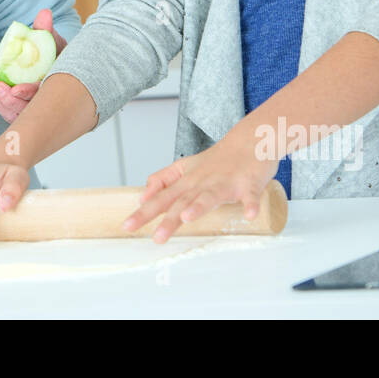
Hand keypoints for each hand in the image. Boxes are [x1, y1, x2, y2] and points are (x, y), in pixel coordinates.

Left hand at [0, 8, 68, 121]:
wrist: (57, 64)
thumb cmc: (57, 53)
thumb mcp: (53, 41)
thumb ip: (47, 31)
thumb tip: (44, 13)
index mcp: (54, 86)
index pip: (42, 95)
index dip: (28, 93)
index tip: (15, 90)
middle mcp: (43, 101)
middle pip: (24, 109)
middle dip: (8, 100)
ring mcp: (30, 106)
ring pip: (12, 110)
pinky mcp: (18, 105)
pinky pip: (4, 106)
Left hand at [121, 132, 278, 242]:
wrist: (250, 140)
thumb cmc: (218, 159)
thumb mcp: (185, 167)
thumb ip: (163, 180)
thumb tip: (142, 197)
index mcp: (187, 181)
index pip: (161, 198)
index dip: (144, 212)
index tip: (128, 226)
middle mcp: (203, 182)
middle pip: (182, 201)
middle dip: (168, 220)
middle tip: (157, 237)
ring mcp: (226, 183)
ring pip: (210, 196)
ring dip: (199, 207)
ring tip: (186, 218)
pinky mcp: (249, 184)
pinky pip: (250, 196)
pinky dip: (250, 204)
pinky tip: (249, 214)